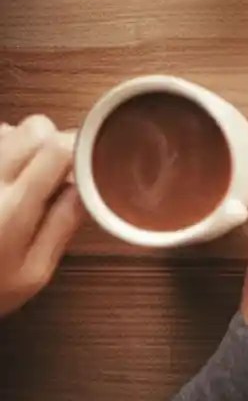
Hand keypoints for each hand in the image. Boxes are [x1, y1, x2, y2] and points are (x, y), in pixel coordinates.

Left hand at [0, 116, 82, 317]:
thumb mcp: (34, 273)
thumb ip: (62, 227)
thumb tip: (87, 191)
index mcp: (11, 209)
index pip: (56, 150)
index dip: (79, 151)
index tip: (85, 167)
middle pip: (34, 128)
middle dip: (53, 143)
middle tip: (57, 173)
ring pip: (7, 128)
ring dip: (23, 144)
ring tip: (23, 178)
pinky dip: (1, 149)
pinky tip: (2, 178)